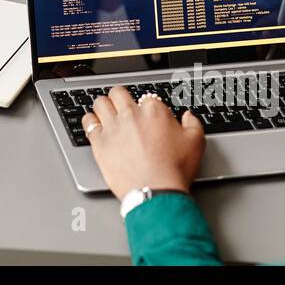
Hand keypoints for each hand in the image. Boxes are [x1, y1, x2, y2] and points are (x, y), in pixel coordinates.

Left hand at [81, 86, 205, 200]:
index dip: (147, 106)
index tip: (147, 115)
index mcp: (154, 111)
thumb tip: (188, 116)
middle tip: (121, 106)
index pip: (146, 98)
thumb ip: (193, 123)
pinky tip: (94, 125)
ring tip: (105, 112)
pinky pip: (88, 122)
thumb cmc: (175, 169)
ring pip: (100, 103)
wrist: (155, 190)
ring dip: (103, 106)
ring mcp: (113, 127)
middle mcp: (131, 114)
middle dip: (120, 98)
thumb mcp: (196, 143)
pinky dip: (90, 121)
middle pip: (118, 93)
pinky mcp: (99, 141)